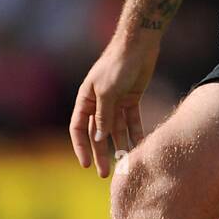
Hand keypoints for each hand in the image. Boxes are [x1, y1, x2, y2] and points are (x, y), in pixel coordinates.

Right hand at [69, 34, 159, 177]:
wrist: (139, 45)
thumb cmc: (118, 64)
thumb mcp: (108, 91)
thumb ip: (104, 115)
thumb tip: (99, 138)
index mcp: (85, 98)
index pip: (78, 128)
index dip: (81, 147)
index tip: (86, 164)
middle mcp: (98, 102)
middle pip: (98, 133)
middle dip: (101, 153)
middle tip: (105, 174)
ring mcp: (116, 101)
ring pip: (116, 130)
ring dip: (120, 146)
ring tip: (126, 164)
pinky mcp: (132, 99)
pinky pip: (132, 121)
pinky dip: (135, 134)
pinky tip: (140, 148)